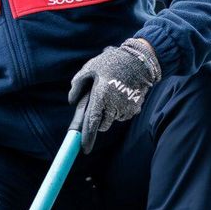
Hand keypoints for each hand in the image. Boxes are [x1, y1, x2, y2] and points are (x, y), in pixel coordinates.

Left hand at [67, 38, 160, 153]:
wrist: (139, 60)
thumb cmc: (111, 62)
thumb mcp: (91, 68)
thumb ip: (78, 84)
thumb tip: (71, 101)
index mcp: (101, 96)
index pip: (93, 122)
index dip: (88, 136)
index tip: (84, 149)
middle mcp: (114, 105)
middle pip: (103, 125)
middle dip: (99, 120)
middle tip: (100, 104)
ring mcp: (126, 108)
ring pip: (114, 119)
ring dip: (110, 113)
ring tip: (112, 94)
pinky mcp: (135, 108)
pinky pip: (124, 115)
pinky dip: (120, 109)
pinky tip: (121, 95)